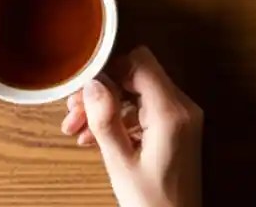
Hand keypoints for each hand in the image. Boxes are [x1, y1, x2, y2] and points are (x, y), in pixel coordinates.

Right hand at [61, 47, 202, 206]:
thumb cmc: (151, 202)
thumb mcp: (120, 162)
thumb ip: (105, 119)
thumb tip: (92, 82)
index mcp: (172, 112)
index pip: (141, 63)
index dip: (109, 70)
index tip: (82, 89)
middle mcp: (183, 107)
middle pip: (138, 77)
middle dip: (103, 91)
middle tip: (72, 112)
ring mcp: (182, 118)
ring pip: (138, 94)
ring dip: (107, 106)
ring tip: (77, 129)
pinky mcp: (177, 129)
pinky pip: (146, 111)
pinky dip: (121, 118)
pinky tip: (95, 137)